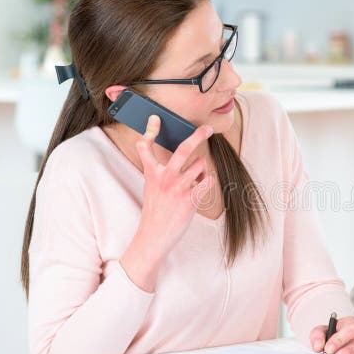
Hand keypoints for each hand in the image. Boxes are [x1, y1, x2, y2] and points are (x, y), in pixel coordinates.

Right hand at [120, 116, 212, 290]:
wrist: (154, 234)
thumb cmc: (156, 209)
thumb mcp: (151, 186)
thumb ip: (160, 169)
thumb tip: (185, 157)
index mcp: (152, 173)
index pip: (145, 147)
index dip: (149, 131)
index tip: (155, 118)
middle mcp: (164, 177)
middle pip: (183, 150)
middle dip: (198, 135)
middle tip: (207, 129)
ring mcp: (178, 187)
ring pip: (200, 166)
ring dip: (201, 170)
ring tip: (193, 181)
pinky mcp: (190, 198)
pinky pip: (207, 181)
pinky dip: (206, 182)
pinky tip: (198, 188)